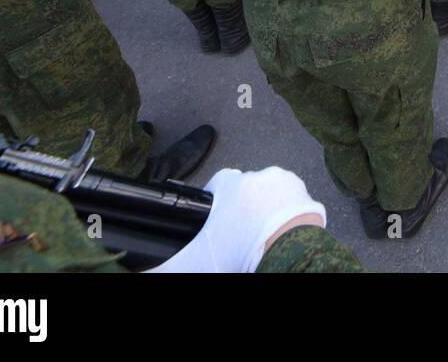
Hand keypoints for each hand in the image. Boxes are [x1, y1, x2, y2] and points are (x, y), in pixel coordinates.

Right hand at [148, 167, 325, 272]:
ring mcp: (283, 181)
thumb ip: (171, 261)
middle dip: (241, 210)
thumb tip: (142, 270)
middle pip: (244, 191)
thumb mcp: (199, 258)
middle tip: (240, 235)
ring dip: (265, 210)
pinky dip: (287, 214)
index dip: (215, 204)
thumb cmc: (243, 251)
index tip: (217, 221)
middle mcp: (256, 175)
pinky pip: (292, 201)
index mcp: (230, 184)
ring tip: (260, 235)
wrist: (287, 251)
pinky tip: (280, 231)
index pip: (216, 186)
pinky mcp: (305, 192)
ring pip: (269, 194)